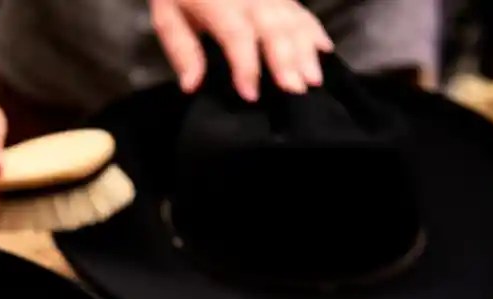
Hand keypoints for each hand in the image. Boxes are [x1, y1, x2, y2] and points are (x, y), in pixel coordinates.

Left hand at [150, 0, 333, 100]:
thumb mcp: (168, 15)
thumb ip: (182, 49)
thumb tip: (191, 85)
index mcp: (217, 2)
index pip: (236, 34)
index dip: (245, 65)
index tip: (250, 94)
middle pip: (272, 28)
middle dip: (285, 60)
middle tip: (295, 90)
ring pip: (292, 20)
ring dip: (305, 50)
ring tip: (313, 79)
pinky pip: (301, 11)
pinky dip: (314, 30)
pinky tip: (324, 50)